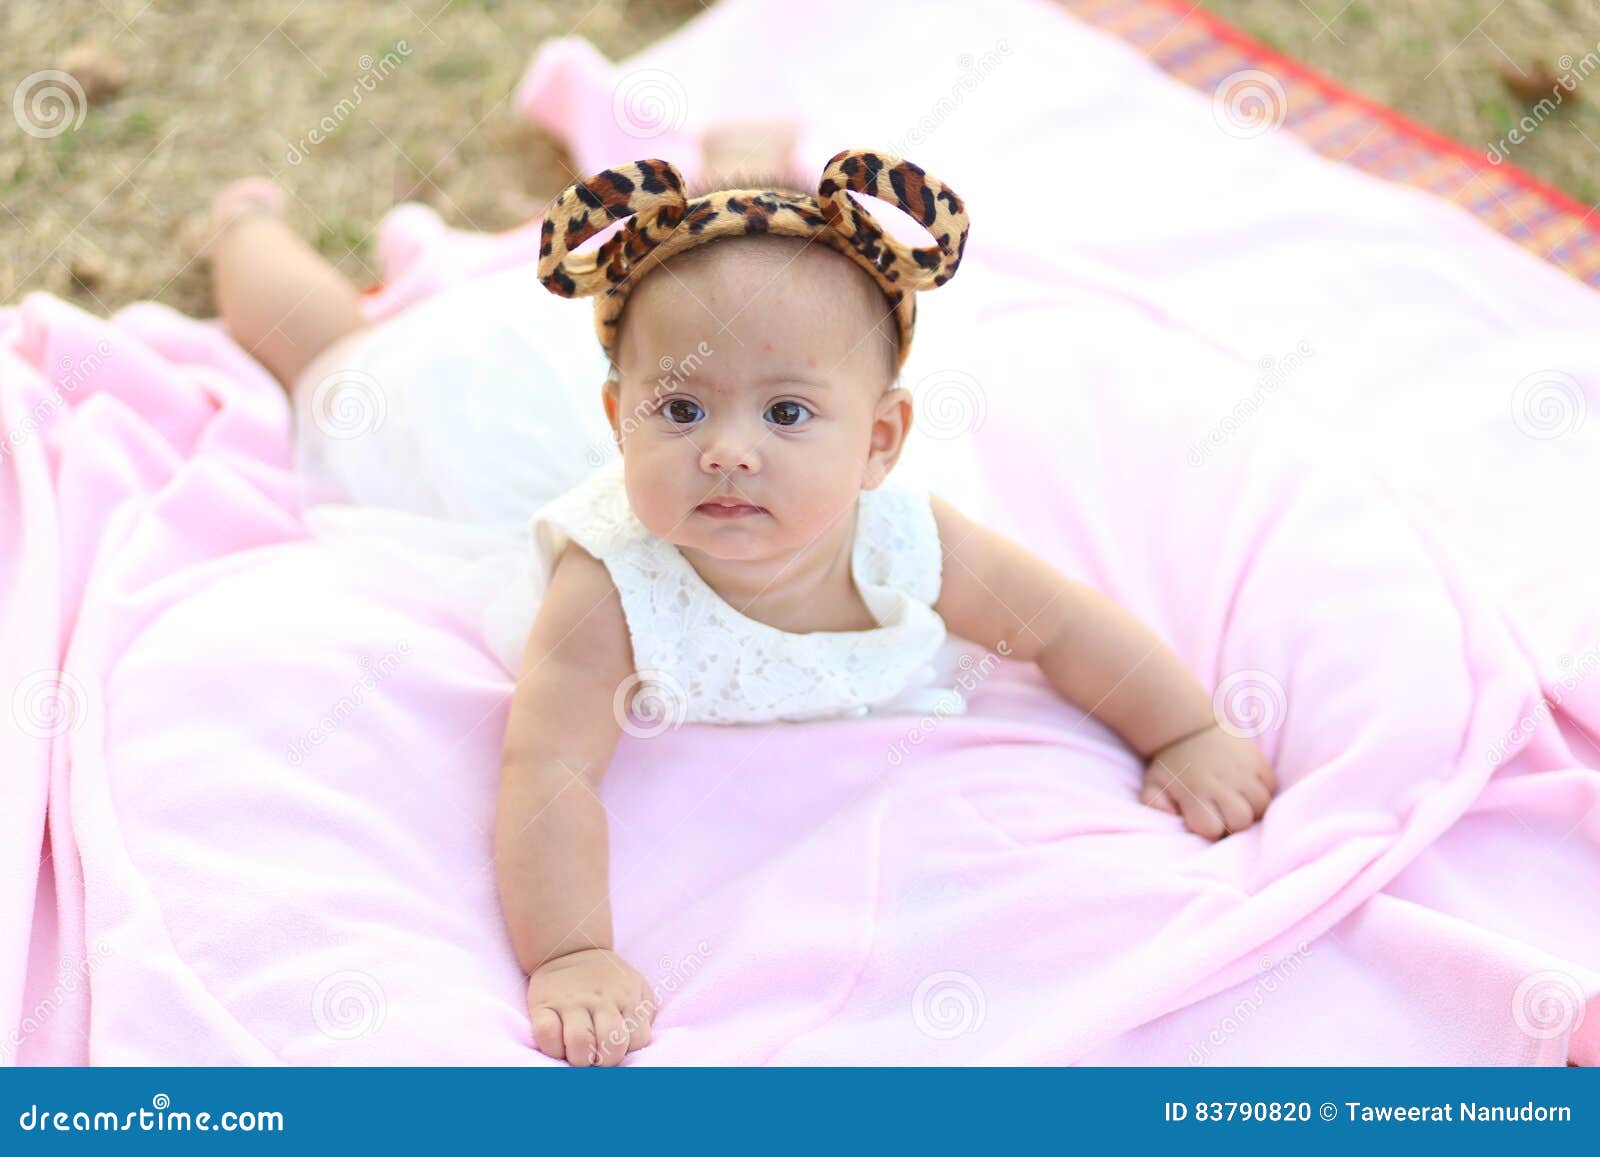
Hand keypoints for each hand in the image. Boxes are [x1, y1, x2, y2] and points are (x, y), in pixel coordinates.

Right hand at [527, 948, 656, 1066]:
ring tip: (578, 1053)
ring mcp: (571, 1002)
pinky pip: (546, 1035)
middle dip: (605, 1061)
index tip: (617, 1045)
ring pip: (579, 1043)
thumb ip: (643, 1014)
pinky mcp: (543, 1004)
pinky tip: (558, 1043)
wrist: (569, 947)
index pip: (638, 1040)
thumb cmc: (608, 979)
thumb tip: (637, 1046)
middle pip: (611, 1045)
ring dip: (579, 1058)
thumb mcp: (636, 987)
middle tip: (596, 1056)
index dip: (628, 1050)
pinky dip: (552, 1047)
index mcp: (627, 998)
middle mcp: (601, 1000)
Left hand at [1139, 724, 1276, 839]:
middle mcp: (1221, 780)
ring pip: (1261, 805)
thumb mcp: (1154, 784)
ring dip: (1251, 809)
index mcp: (1195, 789)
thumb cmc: (1172, 764)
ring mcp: (1242, 768)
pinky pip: (1271, 786)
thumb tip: (1172, 815)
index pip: (1211, 828)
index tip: (1203, 818)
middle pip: (1242, 821)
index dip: (1209, 829)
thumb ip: (1155, 804)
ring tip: (1237, 801)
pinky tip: (1247, 788)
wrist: (1187, 726)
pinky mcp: (1257, 759)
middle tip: (1223, 813)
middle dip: (1233, 823)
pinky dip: (1263, 792)